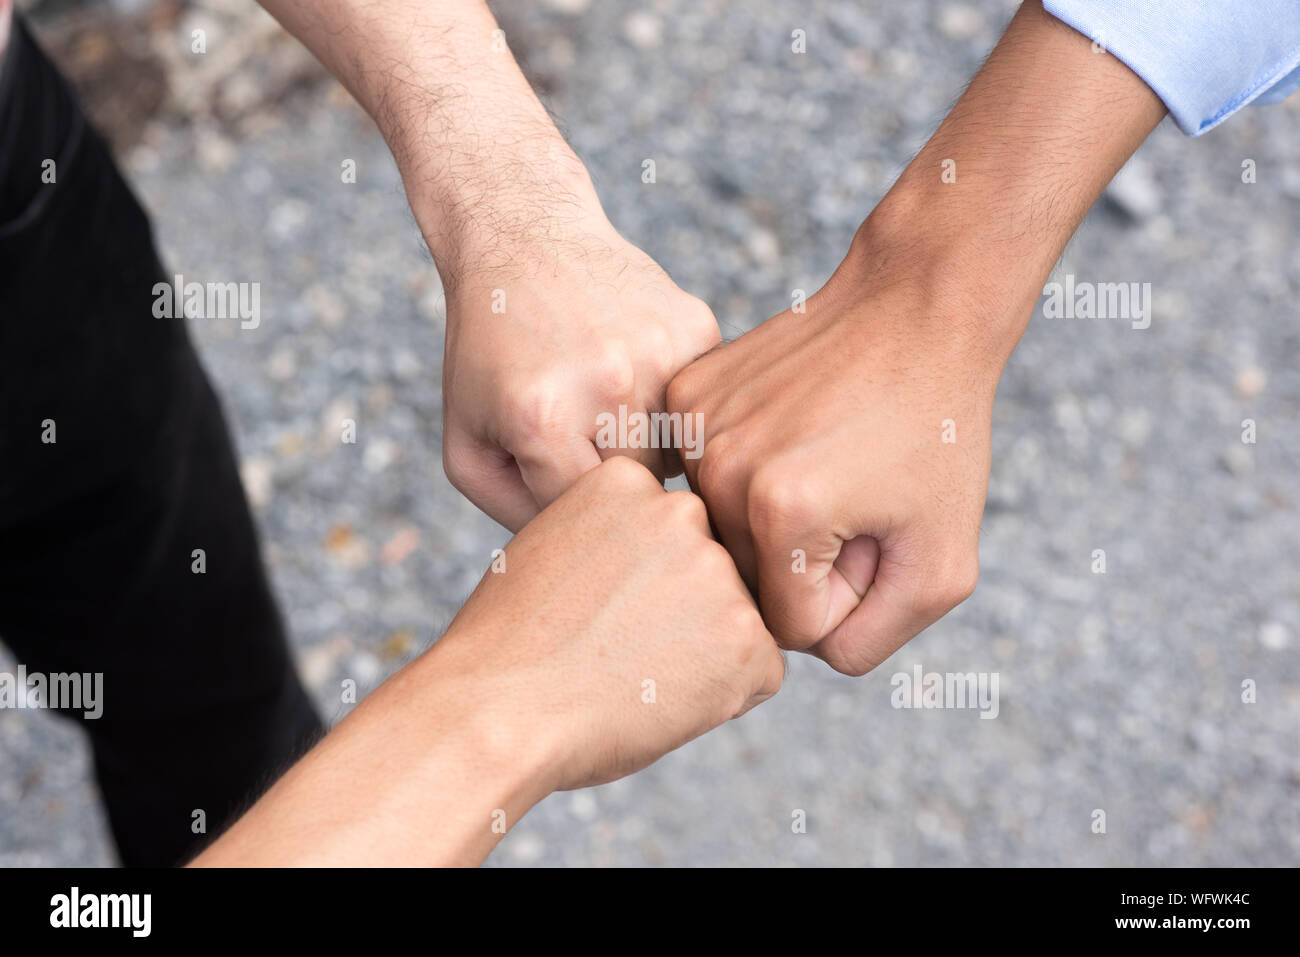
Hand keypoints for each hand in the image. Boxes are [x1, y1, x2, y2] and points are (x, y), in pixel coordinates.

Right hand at [434, 456, 784, 790]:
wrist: (498, 712)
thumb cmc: (513, 645)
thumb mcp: (555, 548)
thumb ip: (616, 535)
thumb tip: (658, 558)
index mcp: (628, 481)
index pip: (672, 529)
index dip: (644, 582)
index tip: (598, 608)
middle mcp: (683, 511)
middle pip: (711, 569)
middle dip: (683, 612)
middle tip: (616, 648)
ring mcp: (719, 571)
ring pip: (738, 619)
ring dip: (705, 653)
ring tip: (633, 674)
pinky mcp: (748, 635)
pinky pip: (761, 671)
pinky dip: (726, 697)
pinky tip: (662, 701)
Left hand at [440, 213, 718, 530]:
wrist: (525, 236)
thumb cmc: (490, 353)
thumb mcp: (467, 444)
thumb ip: (517, 517)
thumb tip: (589, 553)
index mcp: (543, 419)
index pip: (586, 519)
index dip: (573, 514)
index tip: (565, 491)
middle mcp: (608, 383)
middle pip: (641, 490)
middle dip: (614, 480)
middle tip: (588, 444)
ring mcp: (661, 351)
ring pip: (681, 451)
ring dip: (651, 444)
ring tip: (611, 404)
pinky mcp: (698, 327)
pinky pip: (700, 400)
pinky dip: (673, 399)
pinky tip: (636, 368)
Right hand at [666, 245, 990, 676]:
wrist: (914, 312)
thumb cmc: (936, 437)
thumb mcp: (943, 566)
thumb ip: (869, 642)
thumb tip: (798, 650)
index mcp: (783, 514)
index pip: (787, 628)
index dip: (842, 597)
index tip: (872, 539)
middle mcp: (722, 471)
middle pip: (746, 581)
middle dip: (801, 562)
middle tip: (850, 498)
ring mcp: (694, 427)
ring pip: (720, 532)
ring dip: (769, 519)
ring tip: (821, 462)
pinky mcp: (683, 397)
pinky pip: (702, 479)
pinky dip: (744, 471)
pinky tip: (788, 432)